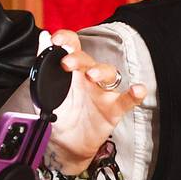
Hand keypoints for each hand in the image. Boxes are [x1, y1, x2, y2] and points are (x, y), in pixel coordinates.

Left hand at [45, 29, 146, 175]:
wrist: (65, 144)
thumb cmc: (60, 113)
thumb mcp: (45, 88)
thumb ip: (44, 61)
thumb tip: (43, 36)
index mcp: (73, 70)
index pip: (73, 47)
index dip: (67, 39)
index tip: (56, 39)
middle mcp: (89, 78)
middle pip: (89, 60)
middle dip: (79, 58)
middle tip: (67, 63)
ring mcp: (103, 92)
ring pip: (109, 74)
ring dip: (101, 71)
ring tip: (92, 75)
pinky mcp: (114, 109)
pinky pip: (127, 100)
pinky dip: (135, 94)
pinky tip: (137, 89)